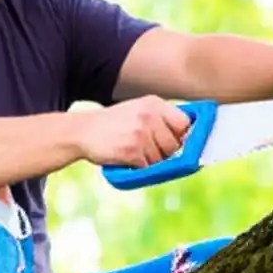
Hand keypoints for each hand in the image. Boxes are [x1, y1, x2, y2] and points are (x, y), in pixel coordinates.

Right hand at [76, 95, 190, 167]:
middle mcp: (150, 116)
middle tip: (149, 151)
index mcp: (154, 104)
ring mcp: (141, 133)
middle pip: (175, 145)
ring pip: (161, 159)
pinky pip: (148, 167)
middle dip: (165, 153)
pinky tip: (127, 159)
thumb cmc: (113, 124)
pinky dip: (139, 168)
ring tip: (134, 153)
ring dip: (150, 162)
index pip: (184, 123)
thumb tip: (190, 139)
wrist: (82, 131)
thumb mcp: (137, 110)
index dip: (184, 137)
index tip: (180, 144)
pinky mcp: (132, 150)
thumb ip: (160, 119)